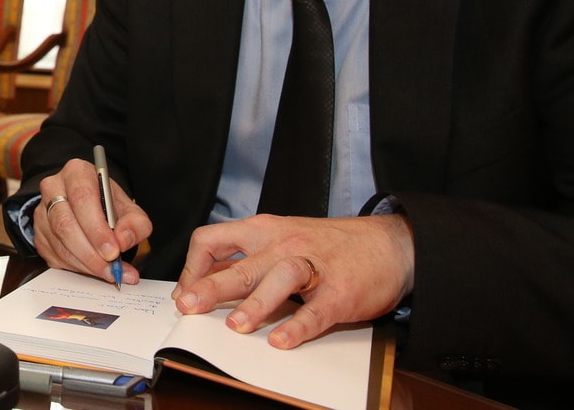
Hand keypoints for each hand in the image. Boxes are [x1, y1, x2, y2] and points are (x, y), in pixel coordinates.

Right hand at [32, 157, 150, 284]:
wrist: (88, 208)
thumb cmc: (107, 206)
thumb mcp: (129, 209)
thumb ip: (135, 223)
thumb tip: (123, 239)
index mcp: (77, 173)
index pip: (82, 198)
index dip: (97, 229)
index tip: (113, 251)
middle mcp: (53, 188)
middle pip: (65, 223)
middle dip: (91, 252)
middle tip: (112, 268)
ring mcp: (42, 211)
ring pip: (59, 242)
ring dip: (86, 263)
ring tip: (108, 272)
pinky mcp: (38, 233)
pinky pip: (54, 256)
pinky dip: (76, 267)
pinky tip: (93, 269)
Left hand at [174, 213, 414, 349]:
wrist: (389, 244)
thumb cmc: (329, 244)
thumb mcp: (281, 238)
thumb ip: (245, 258)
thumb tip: (203, 279)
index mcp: (264, 230)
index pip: (213, 240)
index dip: (192, 266)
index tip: (184, 292)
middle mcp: (284, 244)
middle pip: (242, 264)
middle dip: (211, 286)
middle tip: (189, 307)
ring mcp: (314, 266)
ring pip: (279, 278)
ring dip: (255, 303)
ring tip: (236, 326)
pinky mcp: (340, 291)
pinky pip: (316, 310)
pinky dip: (298, 327)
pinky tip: (282, 341)